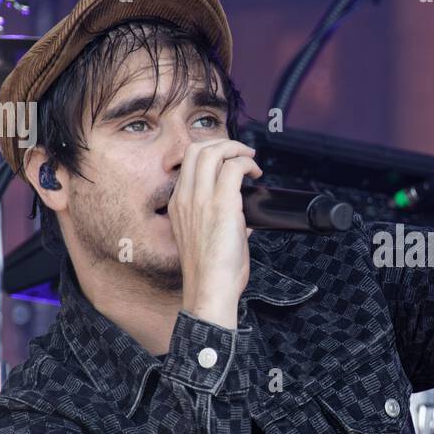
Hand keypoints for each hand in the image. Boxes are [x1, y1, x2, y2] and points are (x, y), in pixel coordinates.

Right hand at [167, 138, 261, 329]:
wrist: (210, 290)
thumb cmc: (212, 274)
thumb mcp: (209, 242)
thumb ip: (224, 225)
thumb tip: (245, 219)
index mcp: (178, 205)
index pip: (188, 163)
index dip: (210, 153)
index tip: (229, 160)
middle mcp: (185, 198)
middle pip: (196, 149)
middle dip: (223, 143)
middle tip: (242, 153)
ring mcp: (201, 200)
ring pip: (212, 151)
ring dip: (236, 149)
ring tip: (250, 160)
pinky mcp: (222, 205)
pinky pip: (233, 167)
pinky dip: (247, 163)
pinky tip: (256, 172)